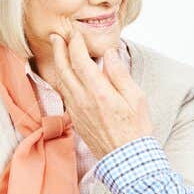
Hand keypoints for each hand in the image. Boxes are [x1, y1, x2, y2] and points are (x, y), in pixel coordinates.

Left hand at [49, 30, 152, 158]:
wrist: (126, 159)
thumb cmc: (136, 130)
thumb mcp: (136, 98)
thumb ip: (120, 74)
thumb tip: (109, 54)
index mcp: (99, 93)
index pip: (80, 61)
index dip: (75, 44)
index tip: (76, 34)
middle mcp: (83, 101)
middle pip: (64, 69)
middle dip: (59, 49)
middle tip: (57, 36)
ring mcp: (76, 111)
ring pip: (61, 82)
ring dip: (58, 63)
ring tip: (58, 50)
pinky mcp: (75, 119)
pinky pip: (64, 94)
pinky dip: (62, 79)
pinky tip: (65, 74)